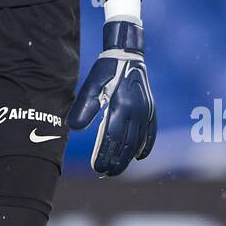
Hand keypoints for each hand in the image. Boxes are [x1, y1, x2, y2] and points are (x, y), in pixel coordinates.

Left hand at [68, 19, 154, 175]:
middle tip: (105, 172)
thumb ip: (84, 107)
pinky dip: (145, 146)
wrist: (128, 54)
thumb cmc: (106, 69)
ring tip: (118, 169)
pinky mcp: (151, 109)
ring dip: (128, 157)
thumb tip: (75, 128)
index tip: (97, 167)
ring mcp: (146, 110)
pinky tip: (139, 157)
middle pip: (126, 144)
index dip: (105, 154)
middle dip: (116, 161)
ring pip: (138, 141)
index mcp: (120, 105)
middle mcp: (136, 110)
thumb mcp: (91, 85)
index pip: (112, 138)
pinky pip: (151, 132)